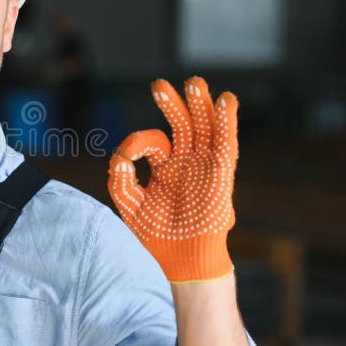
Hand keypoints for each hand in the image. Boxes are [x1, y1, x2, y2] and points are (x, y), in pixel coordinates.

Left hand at [107, 76, 238, 282]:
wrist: (181, 262)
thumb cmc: (157, 235)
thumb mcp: (130, 207)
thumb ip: (121, 182)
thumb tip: (119, 158)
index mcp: (165, 166)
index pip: (152, 142)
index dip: (137, 143)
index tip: (127, 156)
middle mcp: (186, 162)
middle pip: (182, 124)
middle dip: (172, 104)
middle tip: (158, 85)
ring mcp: (204, 166)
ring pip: (204, 128)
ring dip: (200, 105)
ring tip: (193, 84)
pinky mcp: (221, 175)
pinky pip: (225, 144)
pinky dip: (227, 122)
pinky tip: (225, 101)